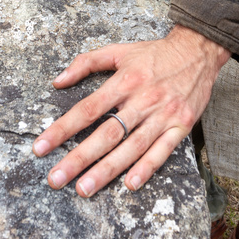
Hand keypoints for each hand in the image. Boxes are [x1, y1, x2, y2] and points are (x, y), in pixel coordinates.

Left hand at [33, 25, 231, 196]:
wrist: (198, 50)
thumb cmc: (154, 53)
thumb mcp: (118, 50)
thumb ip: (85, 63)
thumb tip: (57, 81)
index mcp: (124, 81)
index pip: (87, 109)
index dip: (62, 129)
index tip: (40, 147)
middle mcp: (142, 99)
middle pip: (106, 133)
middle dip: (78, 158)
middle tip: (56, 178)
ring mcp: (163, 115)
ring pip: (132, 147)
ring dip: (107, 169)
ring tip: (84, 188)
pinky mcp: (181, 125)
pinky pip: (163, 151)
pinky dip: (147, 168)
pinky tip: (130, 184)